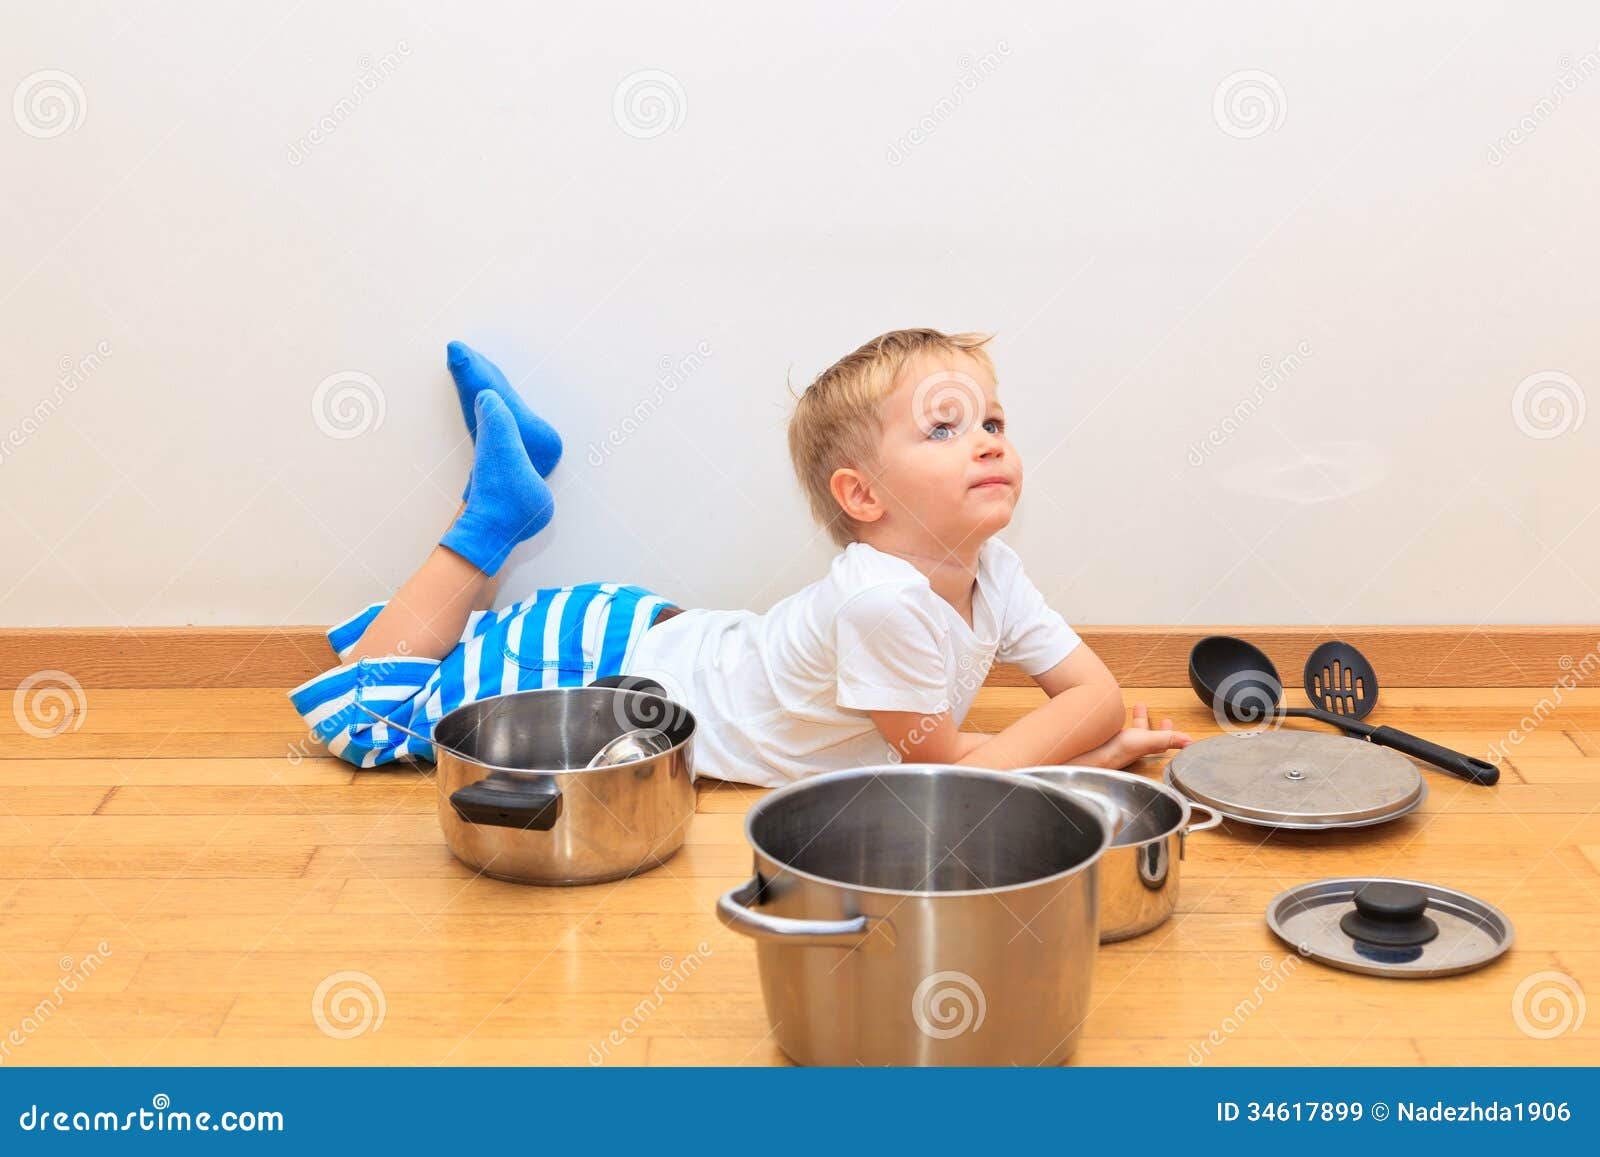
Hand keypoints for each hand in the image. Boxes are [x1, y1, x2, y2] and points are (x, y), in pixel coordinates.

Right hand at [1076, 703, 1191, 769]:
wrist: (1085, 755)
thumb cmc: (1114, 752)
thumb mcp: (1145, 741)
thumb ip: (1167, 739)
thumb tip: (1190, 742)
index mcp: (1142, 747)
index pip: (1159, 741)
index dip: (1166, 732)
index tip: (1168, 720)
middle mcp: (1130, 745)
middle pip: (1141, 732)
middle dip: (1143, 720)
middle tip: (1143, 707)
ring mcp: (1115, 742)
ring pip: (1125, 729)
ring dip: (1128, 718)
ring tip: (1126, 706)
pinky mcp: (1101, 738)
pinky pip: (1111, 728)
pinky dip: (1112, 721)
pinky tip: (1107, 715)